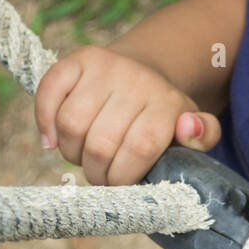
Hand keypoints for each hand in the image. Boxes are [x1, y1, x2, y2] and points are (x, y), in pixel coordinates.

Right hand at [34, 45, 222, 186]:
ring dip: (72, 154)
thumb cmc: (165, 118)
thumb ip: (203, 137)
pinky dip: (45, 124)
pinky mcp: (77, 60)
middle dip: (97, 173)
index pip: (139, 149)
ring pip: (72, 125)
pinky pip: (48, 94)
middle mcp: (136, 80)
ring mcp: (105, 67)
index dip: (123, 178)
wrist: (144, 72)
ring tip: (84, 158)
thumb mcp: (194, 131)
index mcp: (168, 103)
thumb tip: (189, 128)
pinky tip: (53, 142)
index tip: (120, 188)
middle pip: (101, 143)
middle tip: (101, 177)